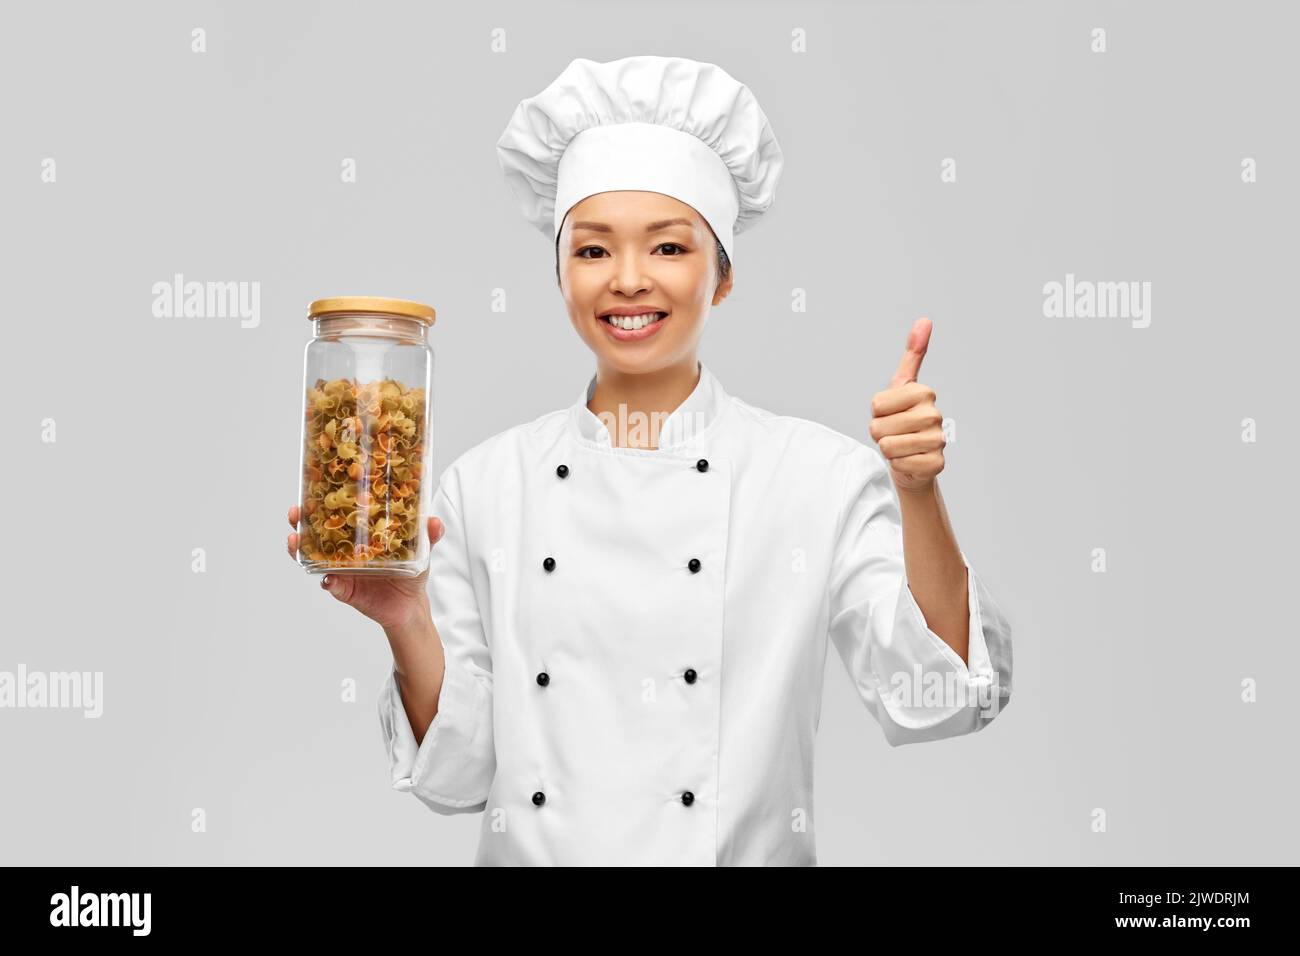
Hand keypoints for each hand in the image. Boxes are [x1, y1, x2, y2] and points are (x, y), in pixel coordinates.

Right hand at [286, 505, 444, 630]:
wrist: (409, 606)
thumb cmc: (411, 572)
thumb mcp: (421, 551)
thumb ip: (428, 536)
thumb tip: (434, 521)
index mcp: (360, 533)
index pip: (337, 512)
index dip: (322, 499)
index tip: (313, 486)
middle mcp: (345, 548)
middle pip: (315, 530)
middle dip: (301, 519)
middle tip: (295, 511)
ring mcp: (341, 568)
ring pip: (313, 556)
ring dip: (300, 548)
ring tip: (294, 540)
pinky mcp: (344, 589)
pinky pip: (330, 584)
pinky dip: (327, 582)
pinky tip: (327, 579)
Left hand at [868, 317, 945, 493]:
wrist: (914, 458)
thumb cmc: (904, 420)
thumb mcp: (902, 386)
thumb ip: (913, 354)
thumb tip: (925, 320)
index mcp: (924, 393)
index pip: (877, 404)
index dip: (876, 413)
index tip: (890, 414)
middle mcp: (934, 414)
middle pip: (878, 426)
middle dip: (879, 433)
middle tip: (894, 433)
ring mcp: (938, 440)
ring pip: (887, 445)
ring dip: (888, 449)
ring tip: (900, 445)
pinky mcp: (936, 463)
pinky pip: (899, 463)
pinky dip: (898, 464)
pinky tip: (909, 460)